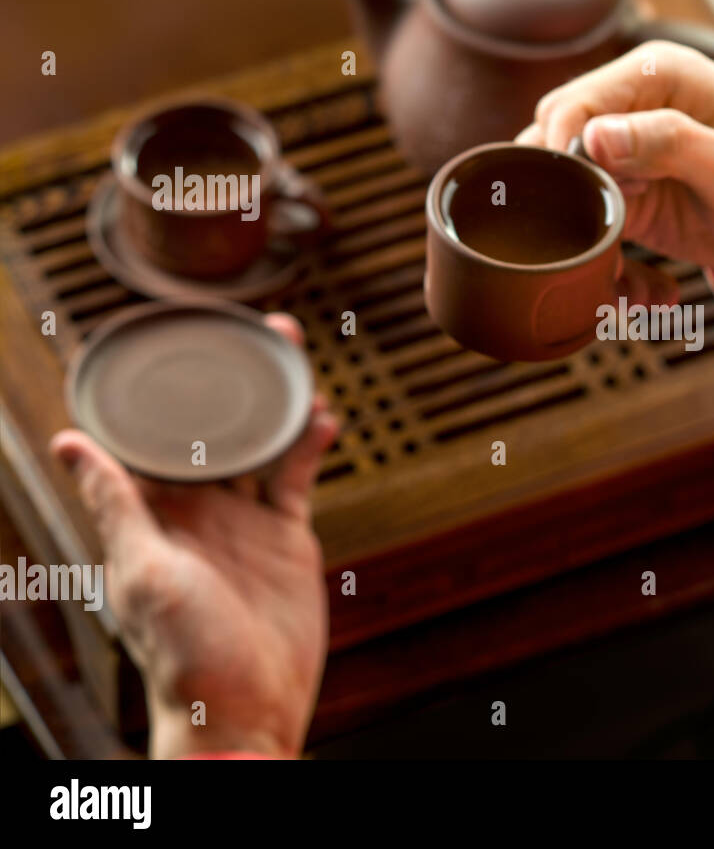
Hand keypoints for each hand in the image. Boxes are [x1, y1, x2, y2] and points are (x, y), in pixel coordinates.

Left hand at [48, 313, 337, 758]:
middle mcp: (198, 509)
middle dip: (231, 381)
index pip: (153, 437)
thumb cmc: (183, 652)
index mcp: (154, 513)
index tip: (172, 339)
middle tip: (255, 329)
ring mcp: (243, 520)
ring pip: (260, 443)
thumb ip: (117, 505)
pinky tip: (324, 417)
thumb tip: (69, 444)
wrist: (247, 703)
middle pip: (214, 429)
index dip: (164, 389)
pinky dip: (309, 444)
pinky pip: (295, 477)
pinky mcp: (285, 535)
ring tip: (294, 355)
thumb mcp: (143, 571)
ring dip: (277, 401)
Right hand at [516, 40, 713, 308]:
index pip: (576, 103)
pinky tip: (648, 293)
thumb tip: (596, 135)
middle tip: (606, 247)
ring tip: (625, 282)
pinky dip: (609, 266)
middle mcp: (633, 108)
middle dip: (570, 201)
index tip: (579, 200)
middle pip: (555, 145)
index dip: (563, 149)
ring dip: (584, 240)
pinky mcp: (629, 198)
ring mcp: (627, 155)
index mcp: (659, 76)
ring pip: (565, 190)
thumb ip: (668, 144)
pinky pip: (592, 228)